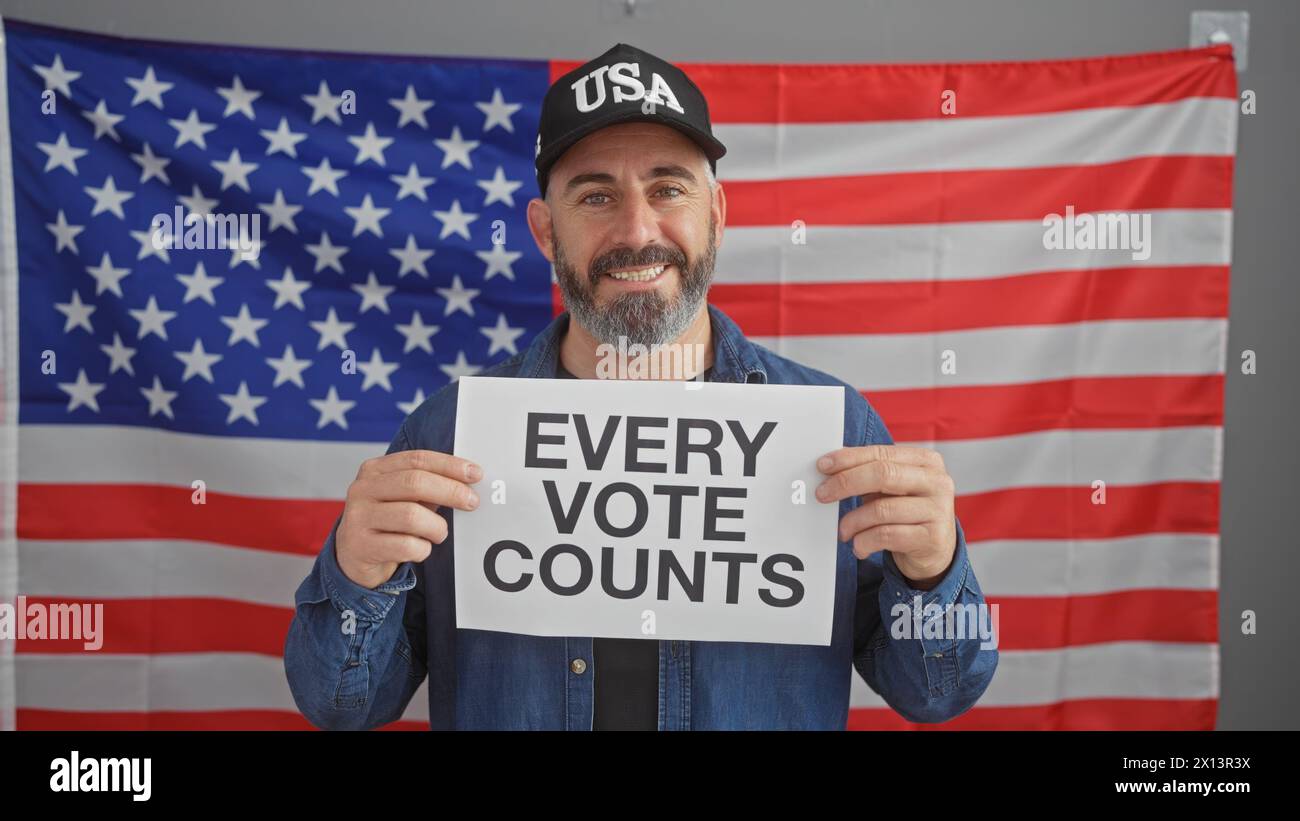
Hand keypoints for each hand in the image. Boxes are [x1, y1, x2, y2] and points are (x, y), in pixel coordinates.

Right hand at [335, 450, 481, 588]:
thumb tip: (468, 480)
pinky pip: (406, 546)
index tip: (475, 473)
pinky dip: (422, 549)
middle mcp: (362, 489)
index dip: (449, 465)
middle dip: (451, 491)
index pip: (417, 459)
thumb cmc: (387, 521)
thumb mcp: (403, 498)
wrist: (353, 556)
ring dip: (437, 527)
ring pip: (412, 516)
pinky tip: (420, 549)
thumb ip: (428, 486)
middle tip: (472, 502)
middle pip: (415, 482)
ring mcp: (358, 517)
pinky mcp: (361, 546)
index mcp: (374, 470)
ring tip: (439, 533)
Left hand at [815, 445, 956, 584]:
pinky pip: (887, 536)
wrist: (936, 551)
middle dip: (846, 483)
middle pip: (883, 474)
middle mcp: (937, 482)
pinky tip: (859, 546)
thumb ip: (869, 474)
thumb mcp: (892, 489)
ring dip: (853, 521)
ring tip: (844, 531)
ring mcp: (938, 510)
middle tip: (822, 495)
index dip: (849, 458)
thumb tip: (829, 467)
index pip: (881, 453)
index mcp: (926, 461)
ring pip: (882, 509)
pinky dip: (864, 542)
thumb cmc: (907, 513)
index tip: (823, 466)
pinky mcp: (932, 538)